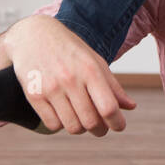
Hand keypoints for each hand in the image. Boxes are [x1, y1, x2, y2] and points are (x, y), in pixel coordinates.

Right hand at [4, 15, 136, 136]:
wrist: (33, 34)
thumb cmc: (69, 49)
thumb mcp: (94, 61)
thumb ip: (112, 86)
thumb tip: (131, 107)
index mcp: (90, 69)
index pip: (108, 107)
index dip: (117, 122)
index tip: (119, 126)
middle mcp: (70, 79)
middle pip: (91, 122)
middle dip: (100, 130)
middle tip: (101, 128)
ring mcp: (50, 88)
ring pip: (72, 127)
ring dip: (81, 129)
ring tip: (81, 119)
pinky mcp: (33, 95)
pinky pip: (53, 125)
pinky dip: (61, 125)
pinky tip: (63, 113)